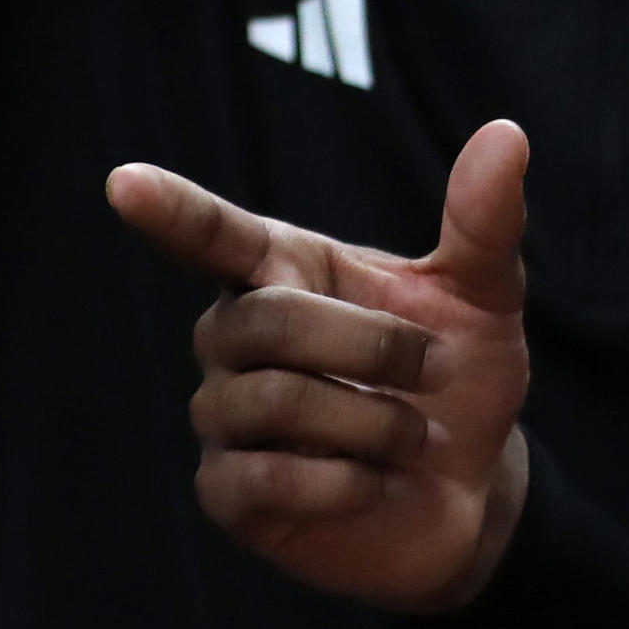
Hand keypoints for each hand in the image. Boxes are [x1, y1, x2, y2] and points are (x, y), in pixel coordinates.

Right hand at [106, 119, 535, 612]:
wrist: (471, 487)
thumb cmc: (460, 376)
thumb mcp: (487, 294)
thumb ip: (484, 221)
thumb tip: (505, 134)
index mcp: (287, 272)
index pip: (216, 236)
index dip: (171, 211)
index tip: (124, 183)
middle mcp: (236, 336)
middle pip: (266, 320)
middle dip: (368, 344)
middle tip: (434, 368)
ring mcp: (225, 417)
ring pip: (270, 401)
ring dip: (370, 419)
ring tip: (413, 434)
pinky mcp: (229, 495)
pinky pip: (265, 480)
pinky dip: (343, 480)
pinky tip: (374, 481)